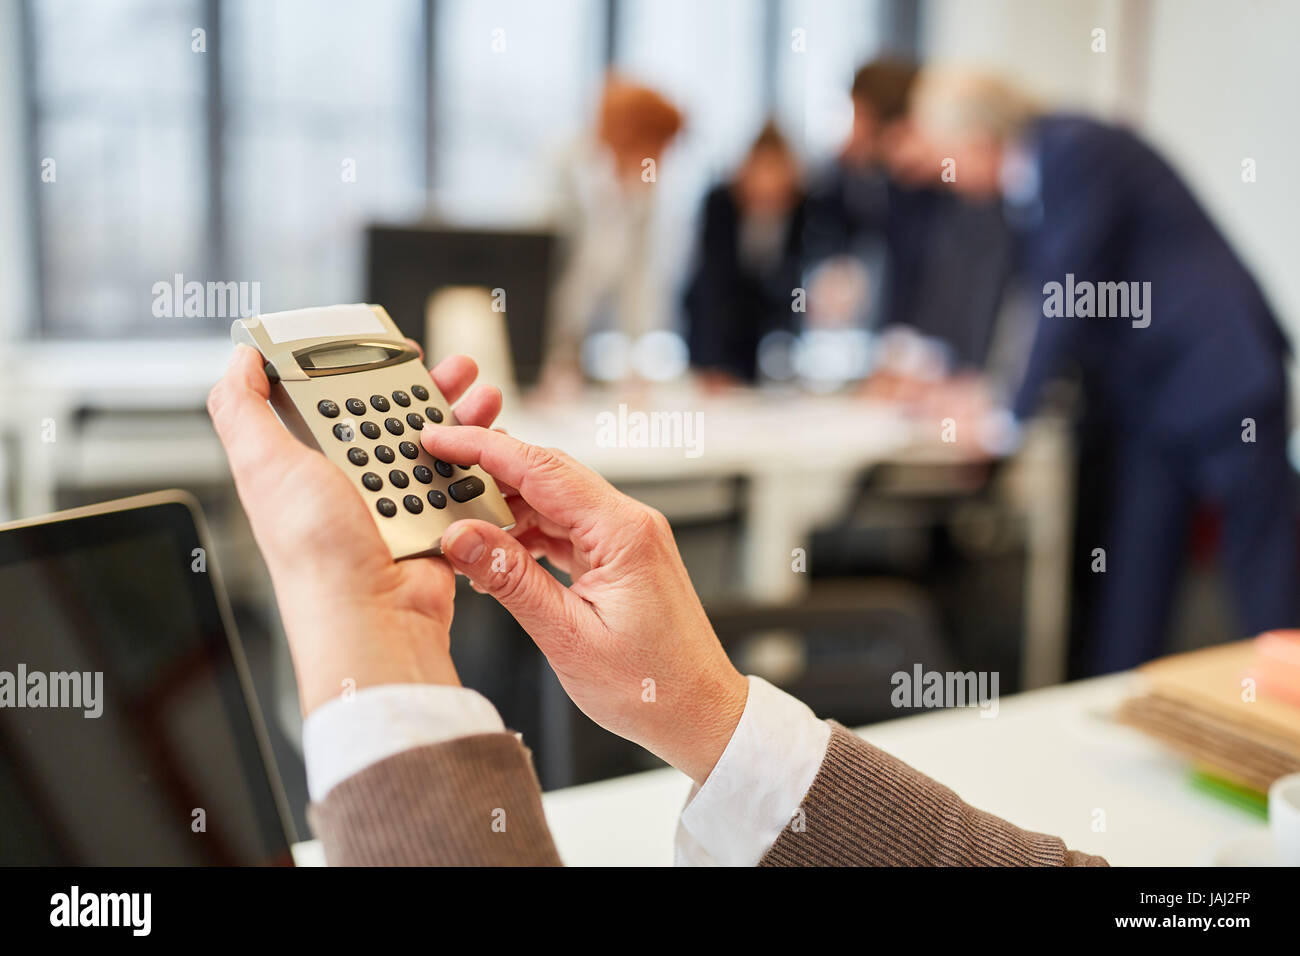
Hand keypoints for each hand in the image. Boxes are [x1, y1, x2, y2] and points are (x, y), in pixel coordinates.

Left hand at [207, 345, 502, 714]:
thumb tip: (240, 359)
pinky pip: (461, 481)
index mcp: (305, 464)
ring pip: (433, 444)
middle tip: (450, 366)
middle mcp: (348, 482)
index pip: (332, 400)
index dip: (356, 368)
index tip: (385, 347)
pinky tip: (489, 439)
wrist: (374, 618)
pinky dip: (479, 459)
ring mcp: (395, 503)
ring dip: (461, 414)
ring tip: (480, 392)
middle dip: (424, 386)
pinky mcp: (433, 524)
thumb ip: (242, 407)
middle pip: (391, 416)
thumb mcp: (263, 466)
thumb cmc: (316, 556)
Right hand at [418, 424, 748, 784]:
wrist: (700, 714)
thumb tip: (461, 537)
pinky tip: (495, 556)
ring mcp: (626, 539)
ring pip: (552, 502)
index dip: (483, 447)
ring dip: (504, 511)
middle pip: (546, 476)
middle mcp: (629, 523)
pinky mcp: (620, 557)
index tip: (440, 437)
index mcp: (623, 532)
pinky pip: (564, 529)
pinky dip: (527, 537)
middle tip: (435, 476)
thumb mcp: (567, 637)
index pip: (542, 467)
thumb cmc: (652, 688)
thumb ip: (512, 580)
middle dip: (487, 471)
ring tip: (456, 526)